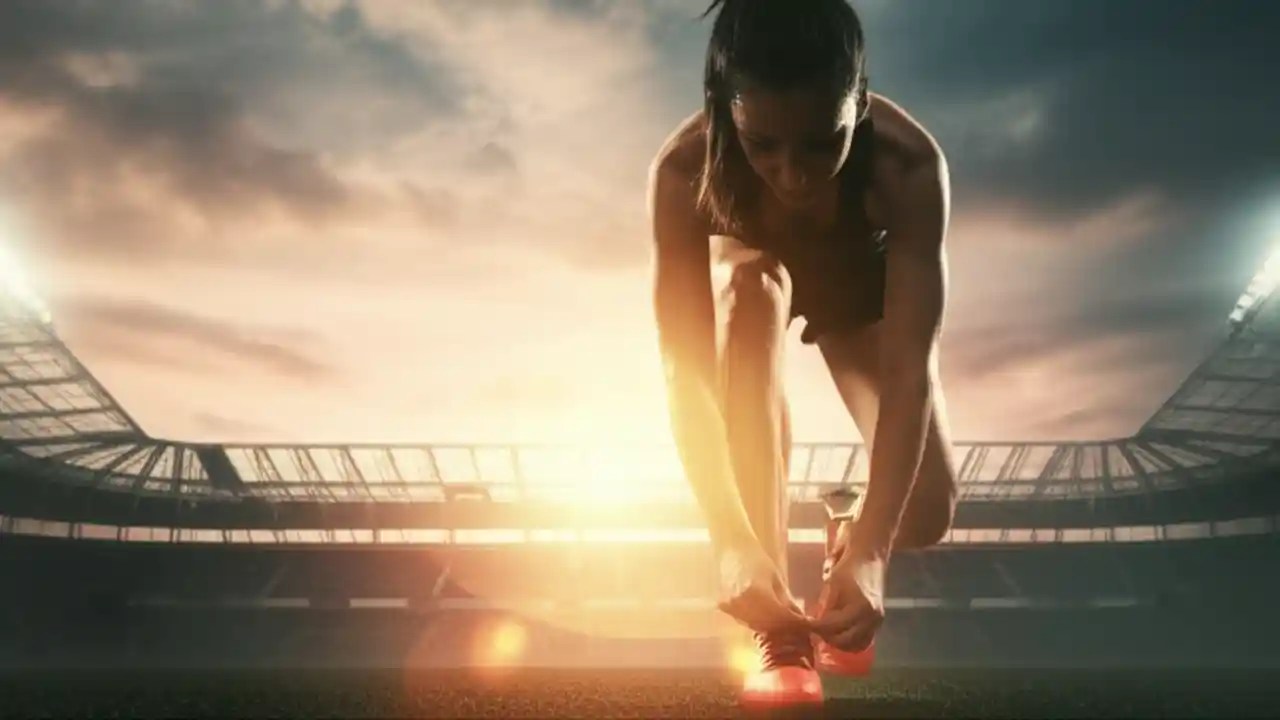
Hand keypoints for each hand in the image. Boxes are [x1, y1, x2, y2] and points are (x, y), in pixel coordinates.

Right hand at [714, 541, 808, 634]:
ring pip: (757, 626)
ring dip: (772, 628)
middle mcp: (743, 604)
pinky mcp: (726, 607)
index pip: (780, 616)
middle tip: (797, 625)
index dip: (794, 621)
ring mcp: (732, 607)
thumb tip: (799, 617)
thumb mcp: (776, 577)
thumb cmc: (757, 558)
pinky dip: (758, 624)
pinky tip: (768, 620)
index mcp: (757, 593)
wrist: (732, 549)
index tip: (806, 623)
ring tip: (785, 624)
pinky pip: (745, 622)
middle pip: (769, 625)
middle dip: (785, 627)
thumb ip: (786, 600)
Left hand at [809, 522, 886, 651]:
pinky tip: (841, 632)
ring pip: (856, 644)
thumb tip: (815, 622)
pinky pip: (864, 639)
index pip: (833, 627)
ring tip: (828, 632)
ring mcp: (877, 621)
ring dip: (840, 642)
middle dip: (828, 637)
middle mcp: (871, 618)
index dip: (817, 627)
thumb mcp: (833, 583)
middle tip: (816, 630)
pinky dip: (852, 640)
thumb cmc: (849, 566)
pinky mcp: (878, 620)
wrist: (870, 555)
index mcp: (860, 608)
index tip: (806, 625)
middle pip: (845, 641)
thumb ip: (826, 605)